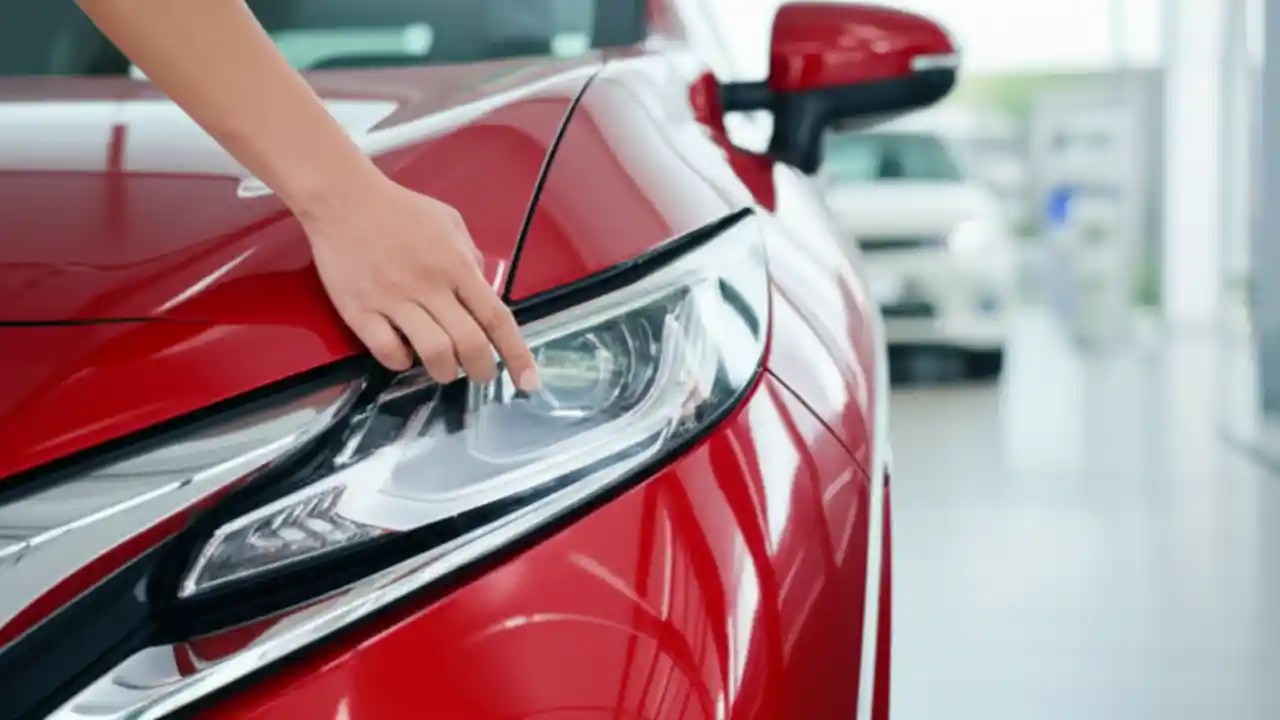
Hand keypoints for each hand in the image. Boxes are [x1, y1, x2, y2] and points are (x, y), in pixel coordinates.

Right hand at [299, 174, 539, 390]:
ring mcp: (394, 300)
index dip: (517, 354)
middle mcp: (429, 286)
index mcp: (456, 266)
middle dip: (483, 369)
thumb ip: (471, 258)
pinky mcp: (361, 311)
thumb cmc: (399, 209)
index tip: (529, 381)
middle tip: (482, 374)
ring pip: (433, 354)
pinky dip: (402, 362)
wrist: (343, 199)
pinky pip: (388, 351)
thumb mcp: (450, 222)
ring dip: (445, 372)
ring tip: (445, 369)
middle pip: (469, 344)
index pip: (497, 318)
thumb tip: (483, 289)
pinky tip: (404, 353)